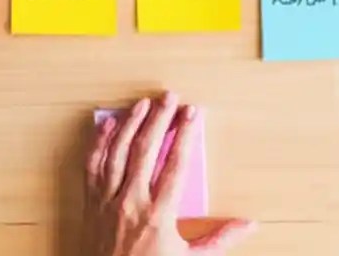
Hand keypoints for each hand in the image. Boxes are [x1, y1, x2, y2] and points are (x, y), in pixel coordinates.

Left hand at [84, 93, 255, 255]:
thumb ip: (218, 240)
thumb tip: (248, 225)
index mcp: (158, 216)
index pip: (175, 165)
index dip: (185, 135)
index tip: (193, 114)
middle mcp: (130, 203)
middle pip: (146, 150)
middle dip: (159, 120)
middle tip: (170, 98)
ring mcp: (107, 202)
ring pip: (117, 153)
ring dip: (131, 125)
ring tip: (143, 104)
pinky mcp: (90, 206)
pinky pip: (92, 167)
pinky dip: (98, 144)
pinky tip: (106, 126)